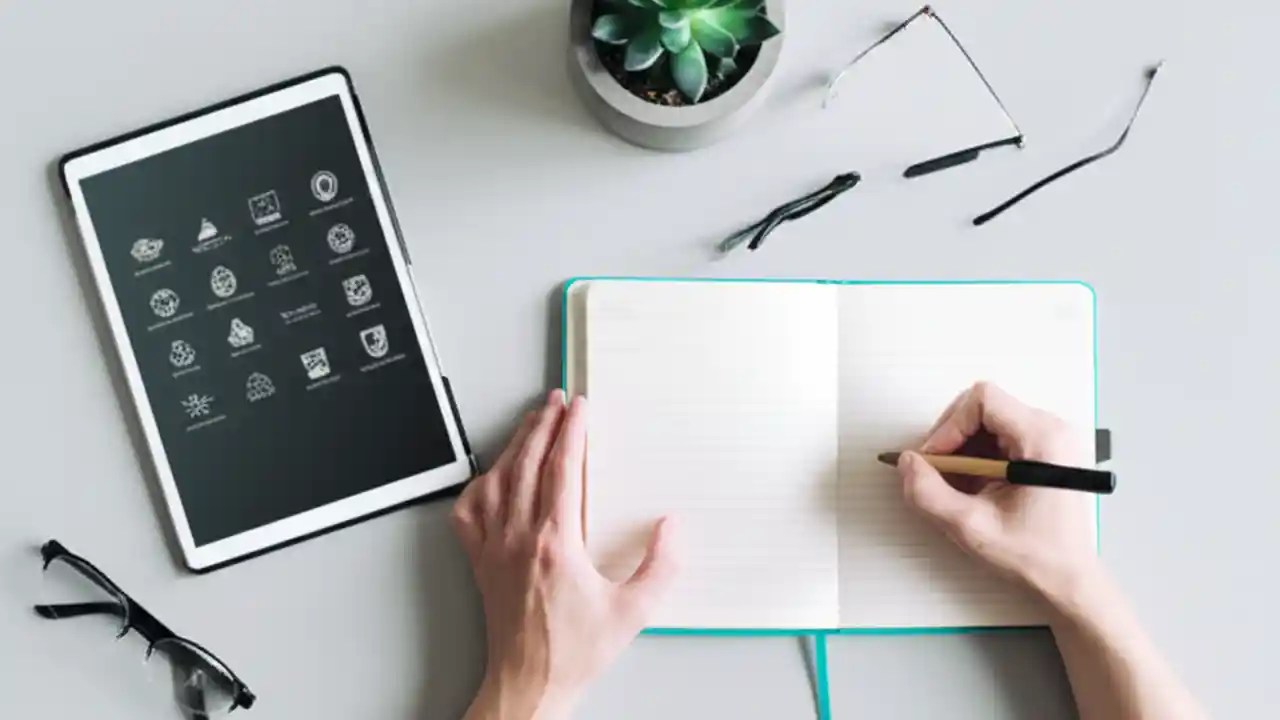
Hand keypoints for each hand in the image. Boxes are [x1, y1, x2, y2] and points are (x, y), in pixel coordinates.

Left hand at [453, 391, 677, 719]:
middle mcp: (519, 538)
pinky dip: (479, 486)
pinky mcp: (479, 563)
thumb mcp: (633, 612)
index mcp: (556, 543)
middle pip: (527, 463)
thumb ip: (660, 566)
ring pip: (497, 480)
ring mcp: (493, 548)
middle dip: (542, 425)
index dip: (571, 432)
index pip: (563, 469)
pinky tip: (491, 476)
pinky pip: (468, 513)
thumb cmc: (575, 652)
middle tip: (555, 401)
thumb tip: (672, 527)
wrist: (529, 684)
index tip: (579, 409)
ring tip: (530, 424)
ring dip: (514, 446)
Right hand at [895, 382, 1099, 601]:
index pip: (983, 400)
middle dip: (952, 436)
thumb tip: (907, 464)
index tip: (935, 458)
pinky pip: (1000, 437)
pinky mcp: (1046, 451)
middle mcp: (1053, 430)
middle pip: (984, 407)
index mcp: (1043, 439)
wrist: (1068, 578)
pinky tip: (975, 487)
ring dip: (963, 449)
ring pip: (988, 422)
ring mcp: (1051, 439)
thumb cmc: (1035, 555)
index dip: (950, 425)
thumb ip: (929, 494)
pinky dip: (978, 457)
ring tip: (958, 485)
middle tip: (938, 472)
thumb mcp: (971, 527)